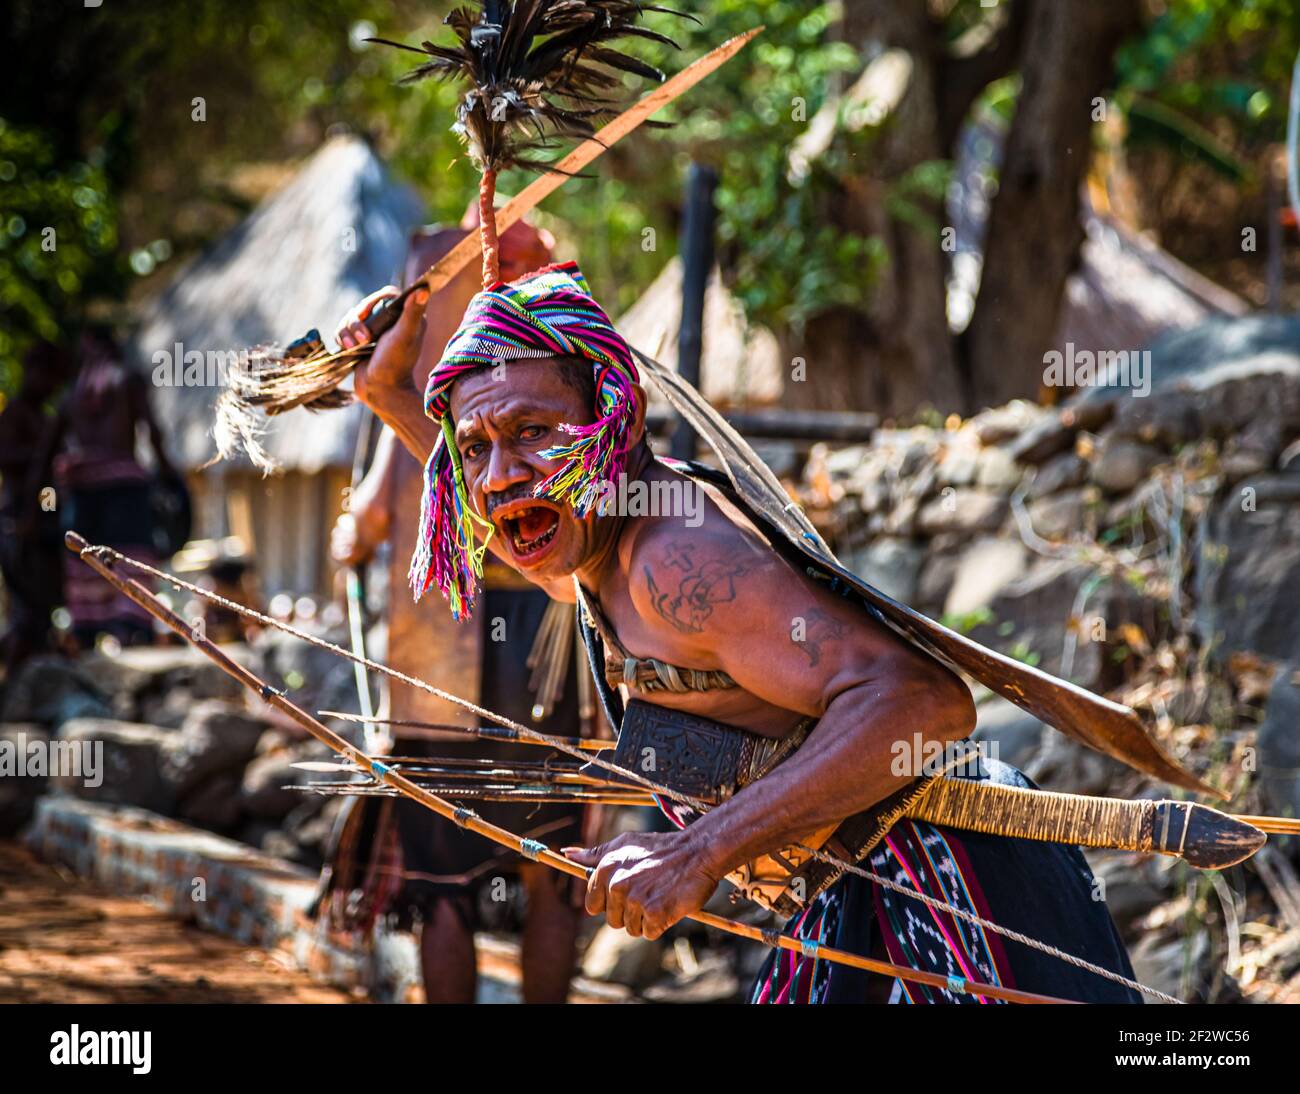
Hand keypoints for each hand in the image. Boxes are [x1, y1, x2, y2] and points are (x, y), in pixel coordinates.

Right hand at [341, 286, 429, 410]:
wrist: (380, 391)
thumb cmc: (395, 364)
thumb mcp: (404, 336)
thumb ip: (412, 313)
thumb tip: (424, 289)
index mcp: (406, 317)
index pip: (386, 295)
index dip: (374, 301)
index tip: (368, 313)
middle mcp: (391, 322)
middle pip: (365, 305)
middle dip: (358, 321)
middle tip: (364, 340)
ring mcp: (375, 331)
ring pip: (351, 317)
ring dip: (348, 331)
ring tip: (356, 348)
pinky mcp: (361, 341)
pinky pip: (344, 329)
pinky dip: (343, 338)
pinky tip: (349, 349)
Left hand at [564, 830, 720, 939]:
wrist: (697, 851)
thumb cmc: (661, 848)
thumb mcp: (625, 843)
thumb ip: (595, 854)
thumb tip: (568, 855)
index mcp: (606, 869)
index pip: (593, 905)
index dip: (610, 904)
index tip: (626, 895)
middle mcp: (617, 884)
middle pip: (613, 920)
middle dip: (629, 913)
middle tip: (648, 893)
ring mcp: (636, 900)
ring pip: (632, 928)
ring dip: (646, 919)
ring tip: (660, 896)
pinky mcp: (655, 914)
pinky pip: (650, 933)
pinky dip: (660, 924)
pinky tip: (669, 905)